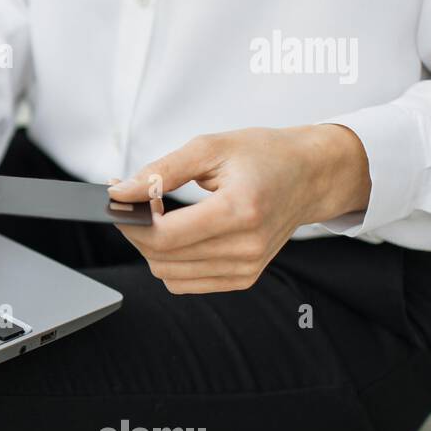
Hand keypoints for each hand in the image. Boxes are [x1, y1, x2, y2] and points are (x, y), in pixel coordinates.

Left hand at [108, 125, 371, 293]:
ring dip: (151, 247)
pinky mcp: (244, 278)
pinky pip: (185, 283)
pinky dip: (171, 261)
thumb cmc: (264, 156)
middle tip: (135, 203)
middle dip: (136, 232)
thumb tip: (121, 193)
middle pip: (162, 258)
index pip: (165, 236)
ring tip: (158, 216)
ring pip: (169, 274)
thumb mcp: (210, 148)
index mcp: (241, 211)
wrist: (309, 175)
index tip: (122, 200)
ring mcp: (247, 268)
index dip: (132, 221)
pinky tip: (178, 234)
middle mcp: (246, 247)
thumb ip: (161, 172)